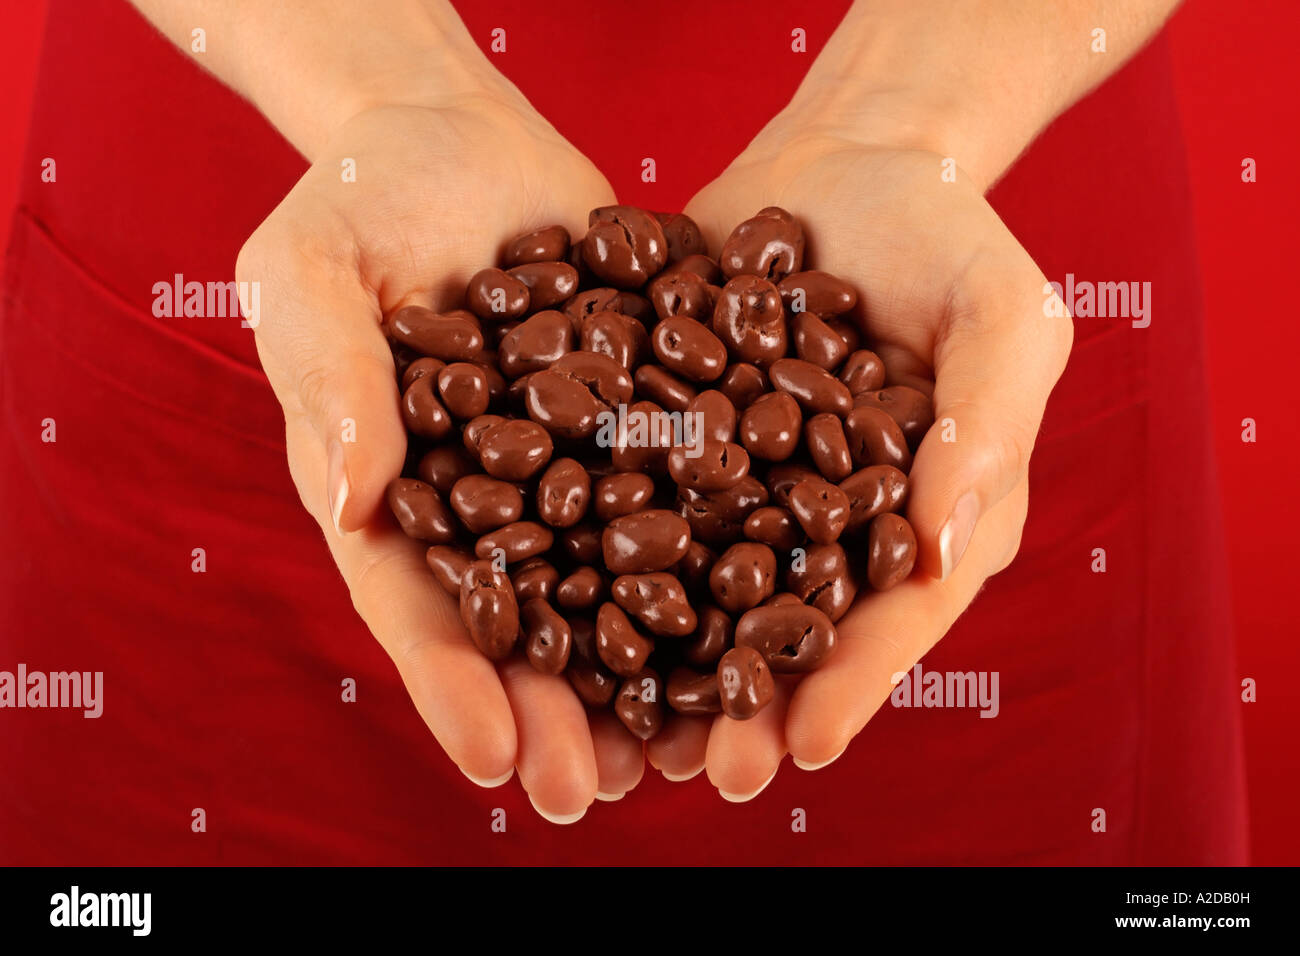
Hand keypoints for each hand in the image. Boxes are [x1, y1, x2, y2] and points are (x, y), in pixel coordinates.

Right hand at [235, 88, 646, 821]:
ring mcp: (567, 463)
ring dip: (650, 669)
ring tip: (696, 753)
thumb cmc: (354, 200)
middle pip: (524, 621)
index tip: (497, 761)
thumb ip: (329, 381)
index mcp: (393, 490)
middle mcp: (487, 498)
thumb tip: (354, 502)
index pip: (415, 603)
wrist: (453, 134)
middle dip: (561, 709)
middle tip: (603, 793)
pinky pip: (681, 492)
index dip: (452, 683)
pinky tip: (762, 621)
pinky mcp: (638, 416)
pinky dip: (719, 557)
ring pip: (613, 582)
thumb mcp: (312, 275)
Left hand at [647, 128, 1072, 796]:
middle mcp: (827, 520)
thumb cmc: (945, 236)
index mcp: (919, 513)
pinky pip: (634, 506)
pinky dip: (596, 559)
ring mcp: (745, 487)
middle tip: (705, 775)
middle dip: (751, 703)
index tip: (809, 749)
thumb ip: (988, 419)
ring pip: (703, 591)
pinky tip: (550, 610)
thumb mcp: (1001, 310)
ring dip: (664, 668)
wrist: (845, 162)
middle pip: (790, 627)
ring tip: (620, 743)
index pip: (893, 615)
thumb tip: (945, 545)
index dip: (853, 683)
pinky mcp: (672, 439)